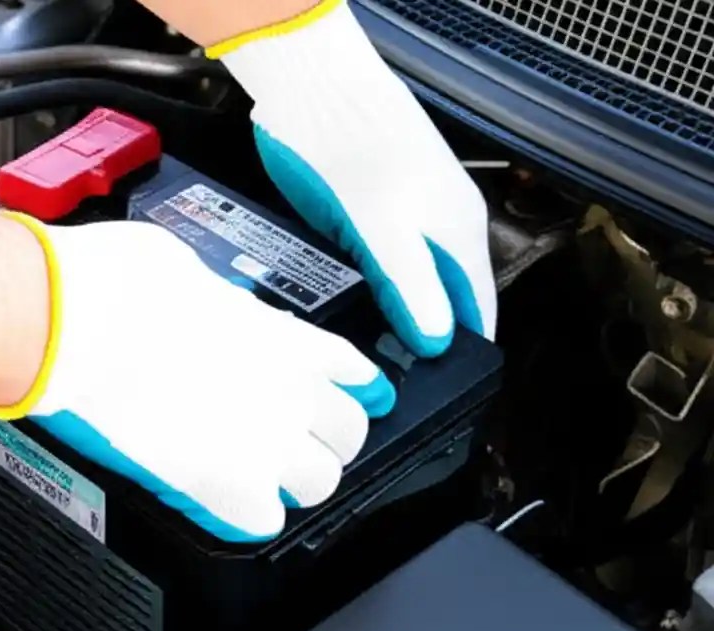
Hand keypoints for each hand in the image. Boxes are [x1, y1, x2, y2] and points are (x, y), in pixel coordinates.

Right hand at [0, 215, 394, 541]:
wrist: (84, 326)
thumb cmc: (120, 284)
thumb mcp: (186, 269)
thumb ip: (214, 301)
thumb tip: (202, 307)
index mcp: (285, 336)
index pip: (353, 372)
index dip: (352, 387)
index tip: (351, 394)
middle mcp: (291, 392)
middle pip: (349, 434)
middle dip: (323, 437)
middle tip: (290, 436)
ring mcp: (265, 444)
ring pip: (319, 484)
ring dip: (291, 479)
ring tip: (259, 474)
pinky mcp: (225, 486)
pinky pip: (263, 520)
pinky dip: (246, 513)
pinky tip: (225, 499)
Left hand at [213, 0, 495, 355]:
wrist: (310, 87)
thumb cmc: (351, 142)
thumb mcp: (383, 227)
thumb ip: (411, 286)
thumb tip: (436, 340)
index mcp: (456, 232)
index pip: (476, 312)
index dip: (458, 353)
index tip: (433, 387)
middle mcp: (435, 225)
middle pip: (439, 299)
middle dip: (418, 338)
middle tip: (387, 376)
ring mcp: (400, 215)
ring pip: (403, 282)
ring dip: (386, 312)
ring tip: (362, 347)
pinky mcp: (363, 208)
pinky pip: (373, 261)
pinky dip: (361, 285)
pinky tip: (337, 300)